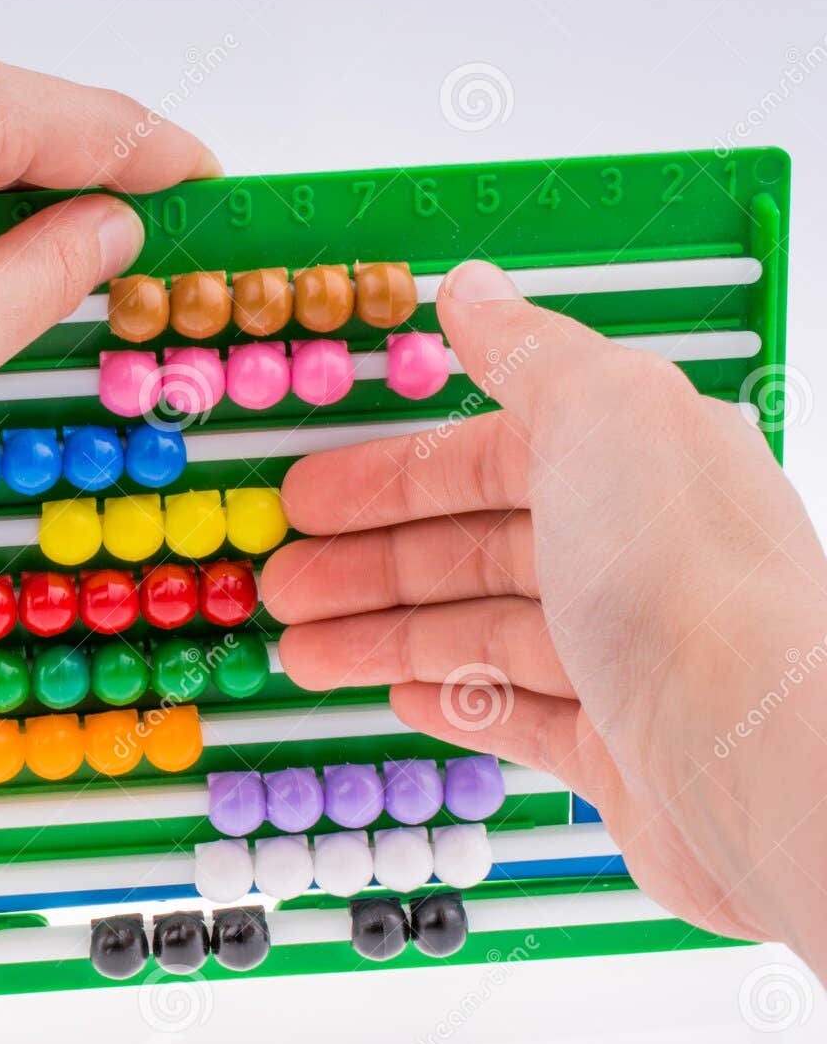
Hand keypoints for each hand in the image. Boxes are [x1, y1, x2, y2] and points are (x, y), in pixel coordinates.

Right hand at [261, 260, 826, 973]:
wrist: (759, 755)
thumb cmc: (686, 578)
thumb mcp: (601, 413)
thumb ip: (526, 350)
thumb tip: (471, 288)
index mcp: (633, 463)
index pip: (487, 457)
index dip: (387, 475)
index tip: (309, 496)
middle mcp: (636, 555)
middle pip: (472, 547)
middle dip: (365, 563)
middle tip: (284, 582)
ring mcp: (626, 656)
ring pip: (478, 633)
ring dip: (382, 636)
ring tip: (303, 651)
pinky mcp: (619, 748)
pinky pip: (518, 713)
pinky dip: (453, 700)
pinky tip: (401, 695)